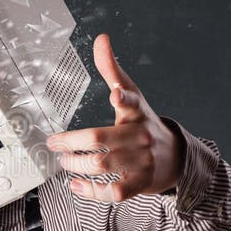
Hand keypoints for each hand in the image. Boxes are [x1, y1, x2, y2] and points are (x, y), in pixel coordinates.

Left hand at [46, 34, 184, 202]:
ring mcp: (141, 162)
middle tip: (55, 144)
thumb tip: (101, 39)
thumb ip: (112, 69)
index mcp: (136, 112)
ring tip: (64, 162)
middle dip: (71, 143)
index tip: (115, 94)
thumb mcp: (133, 94)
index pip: (131, 101)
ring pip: (102, 165)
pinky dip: (91, 191)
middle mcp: (139, 136)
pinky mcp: (139, 184)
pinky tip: (76, 186)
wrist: (175, 157)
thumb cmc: (144, 123)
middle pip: (100, 139)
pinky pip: (113, 192)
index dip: (123, 97)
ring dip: (76, 165)